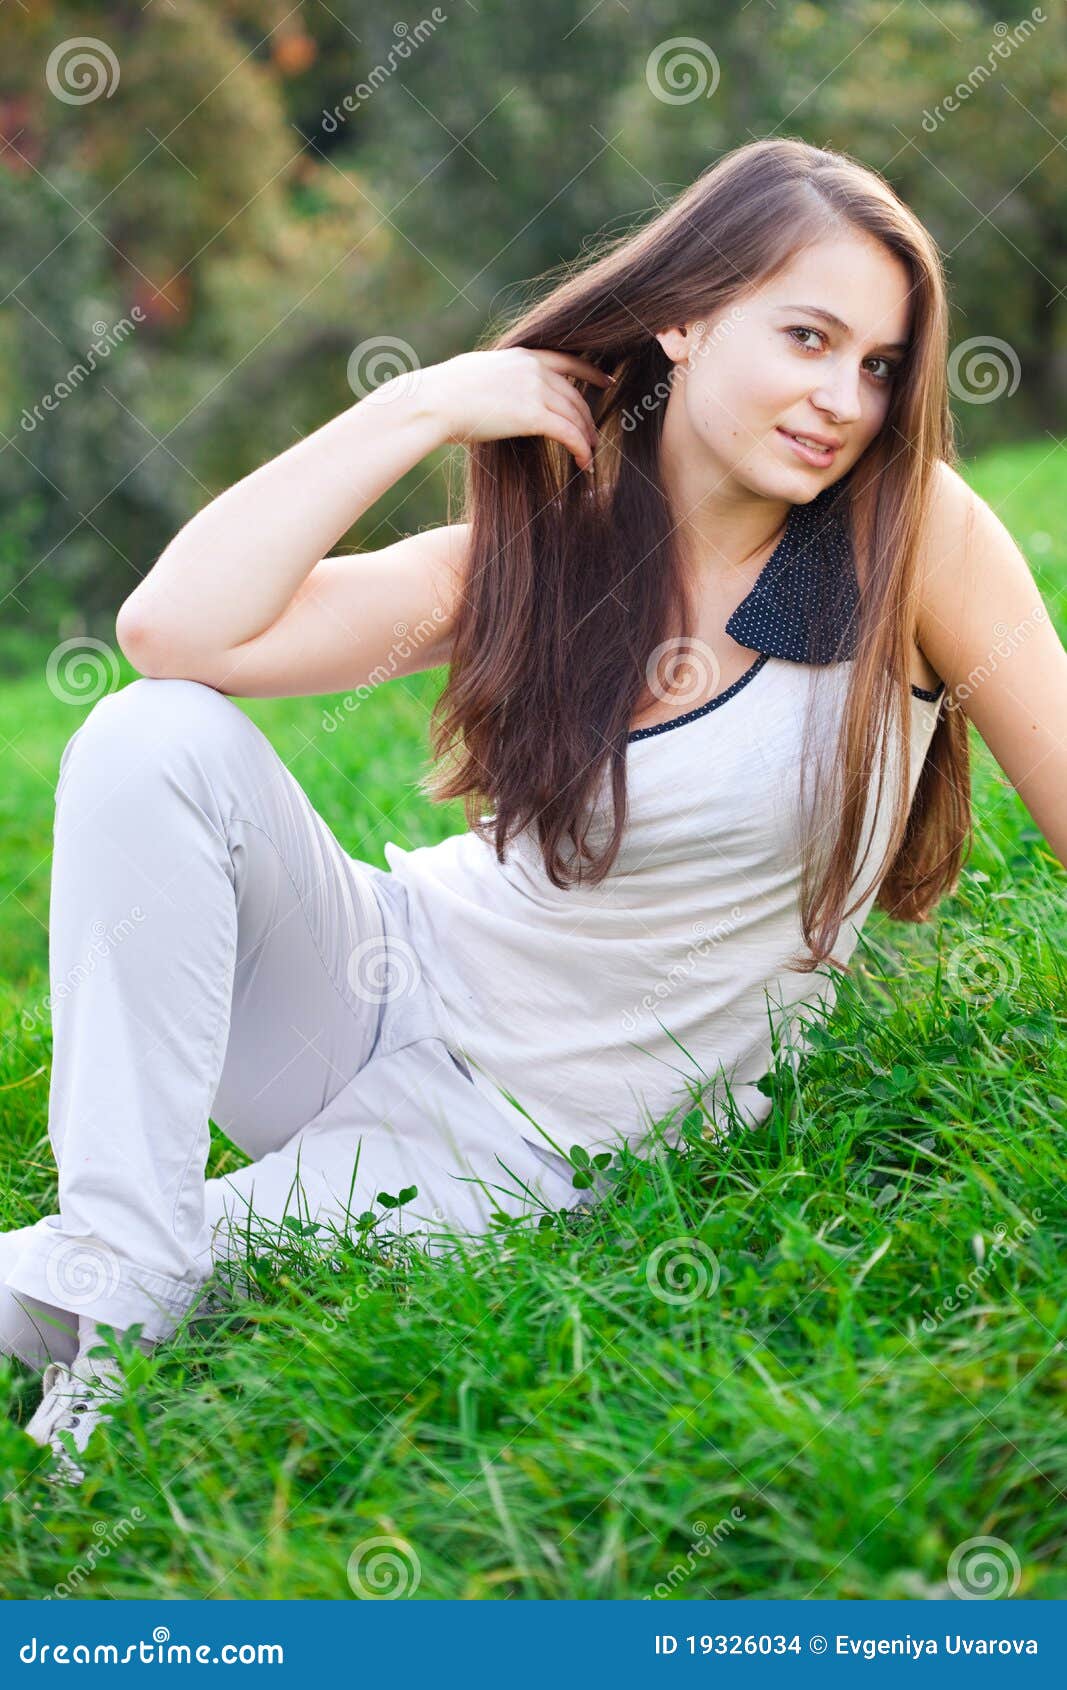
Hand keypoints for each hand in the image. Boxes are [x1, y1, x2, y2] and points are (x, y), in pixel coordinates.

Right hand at [418, 346, 612, 473]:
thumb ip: (496, 375)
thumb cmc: (442, 393)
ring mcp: (535, 390)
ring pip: (575, 415)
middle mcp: (534, 369)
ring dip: (587, 437)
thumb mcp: (474, 372)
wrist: (433, 402)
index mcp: (521, 355)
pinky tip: (585, 463)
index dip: (591, 372)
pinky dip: (581, 450)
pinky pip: (569, 434)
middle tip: (595, 436)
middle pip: (575, 394)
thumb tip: (491, 383)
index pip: (568, 360)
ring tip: (591, 454)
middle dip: (588, 417)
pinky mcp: (533, 416)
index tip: (607, 381)